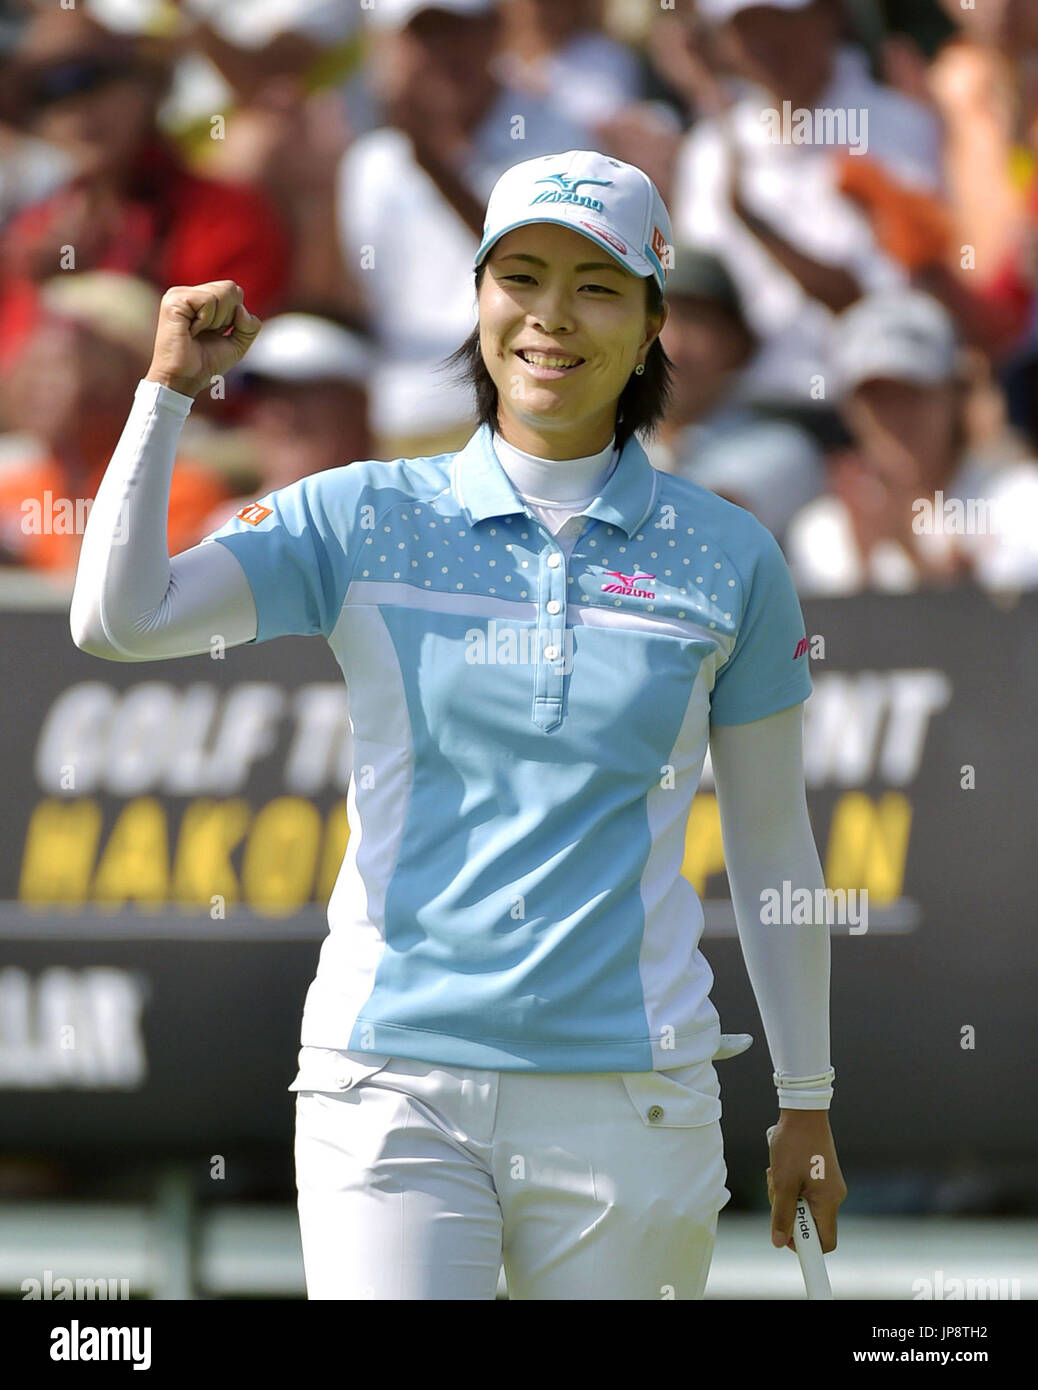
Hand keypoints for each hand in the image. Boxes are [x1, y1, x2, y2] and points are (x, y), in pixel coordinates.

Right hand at [146, 280, 261, 398]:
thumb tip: (241, 308)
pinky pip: (208, 300)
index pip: (234, 291)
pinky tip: (191, 331)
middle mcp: (189, 293)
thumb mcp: (237, 344)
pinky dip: (206, 320)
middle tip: (207, 333)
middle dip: (228, 317)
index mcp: (201, 299)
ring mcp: (179, 294)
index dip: (234, 316)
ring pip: (222, 293)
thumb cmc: (205, 364)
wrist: (183, 380)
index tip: (217, 333)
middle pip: (231, 288)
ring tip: (197, 333)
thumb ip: (249, 325)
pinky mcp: (174, 300)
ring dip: (217, 321)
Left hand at [766, 1110, 845, 1253]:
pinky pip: (804, 1191)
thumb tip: (779, 1241)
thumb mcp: (782, 1182)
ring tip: (776, 1174)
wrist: (803, 1111)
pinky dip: (790, 1185)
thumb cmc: (793, 1144)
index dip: (806, 1247)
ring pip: (803, 1205)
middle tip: (775, 1193)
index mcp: (829, 1201)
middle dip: (788, 1213)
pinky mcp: (821, 1174)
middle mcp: (833, 1195)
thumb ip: (782, 1215)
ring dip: (785, 1196)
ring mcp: (828, 1184)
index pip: (825, 1242)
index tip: (786, 1239)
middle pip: (810, 1223)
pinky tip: (779, 1168)